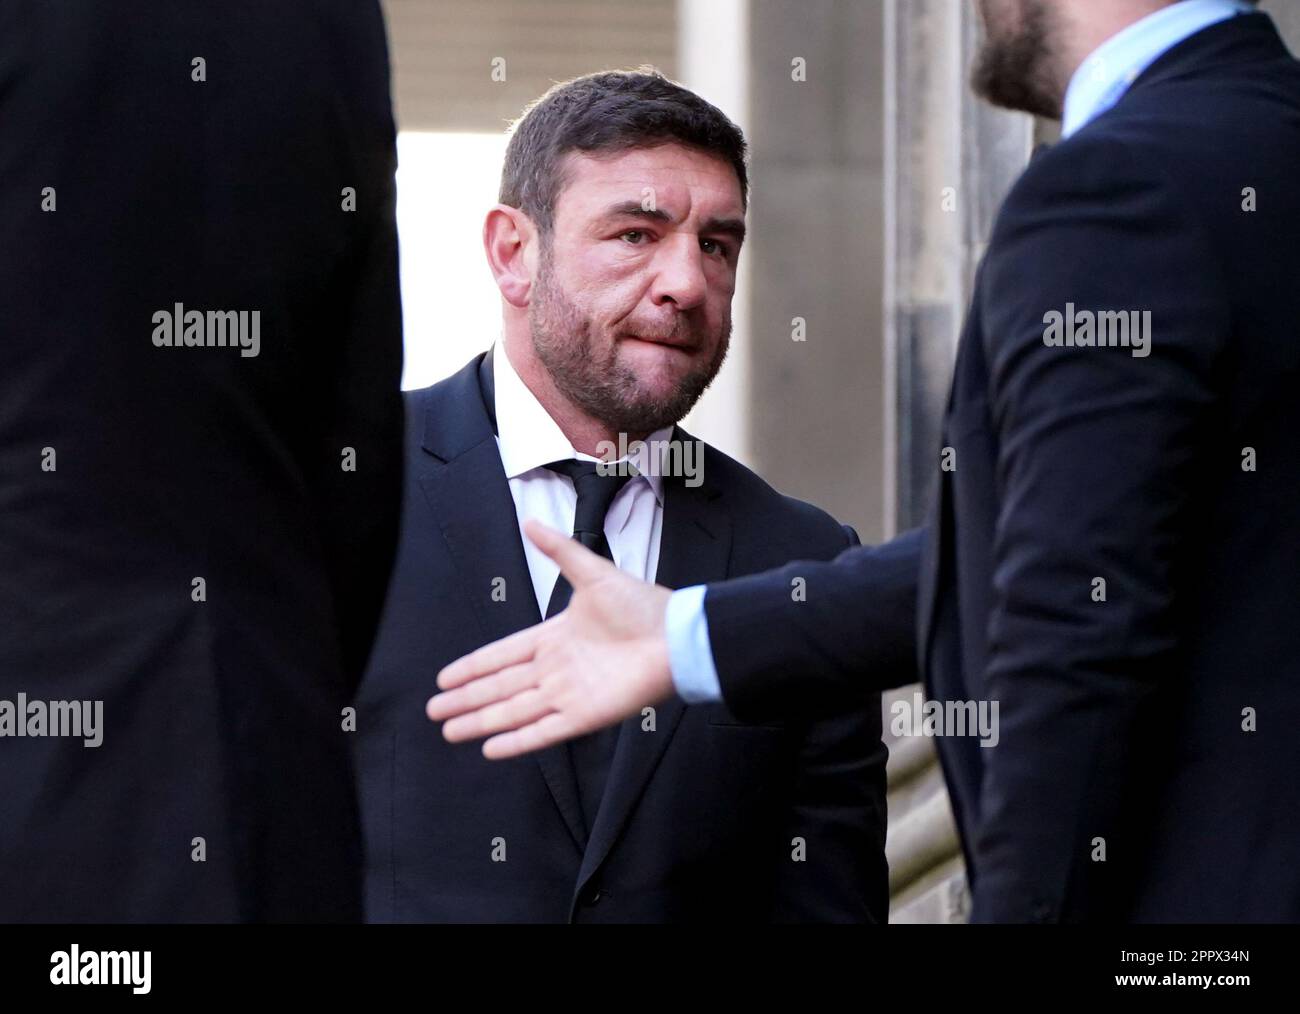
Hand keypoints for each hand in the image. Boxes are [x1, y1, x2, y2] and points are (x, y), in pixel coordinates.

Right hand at [427, 519, 676, 758]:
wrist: (676, 635)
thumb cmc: (641, 604)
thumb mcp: (592, 572)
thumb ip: (559, 551)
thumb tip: (529, 521)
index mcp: (555, 637)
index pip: (503, 655)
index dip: (474, 666)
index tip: (445, 678)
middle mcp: (556, 669)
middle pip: (501, 687)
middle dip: (467, 699)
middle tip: (433, 711)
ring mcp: (569, 694)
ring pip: (514, 711)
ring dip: (482, 721)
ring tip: (450, 731)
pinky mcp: (586, 716)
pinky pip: (544, 731)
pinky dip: (517, 741)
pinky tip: (490, 749)